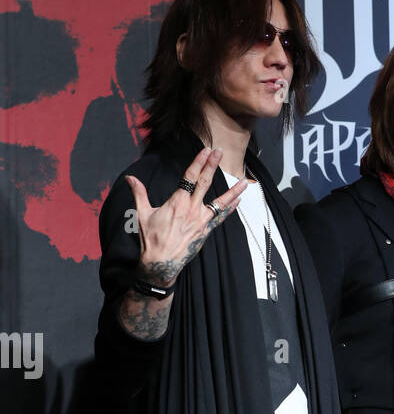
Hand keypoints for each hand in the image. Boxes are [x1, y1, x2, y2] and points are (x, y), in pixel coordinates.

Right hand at [124, 146, 245, 289]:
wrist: (161, 262)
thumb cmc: (151, 238)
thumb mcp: (143, 213)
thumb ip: (139, 193)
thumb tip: (129, 178)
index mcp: (177, 202)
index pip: (190, 176)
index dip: (198, 162)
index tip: (205, 151)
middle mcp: (192, 209)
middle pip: (205, 183)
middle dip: (212, 166)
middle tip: (220, 152)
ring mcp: (201, 220)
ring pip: (220, 202)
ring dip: (233, 190)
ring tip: (245, 181)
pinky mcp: (206, 231)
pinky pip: (221, 218)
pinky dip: (230, 208)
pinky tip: (238, 200)